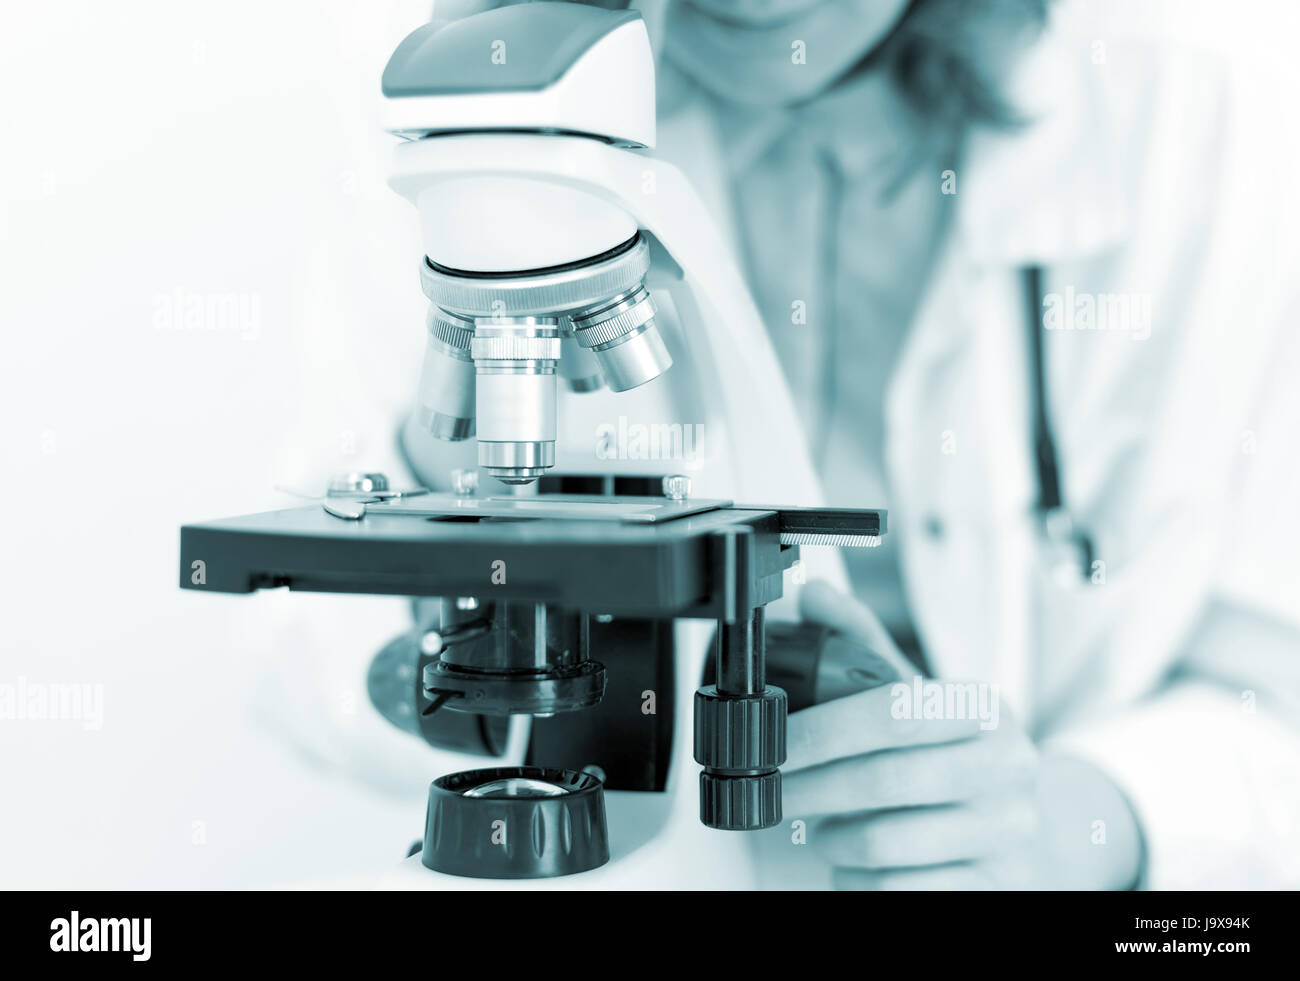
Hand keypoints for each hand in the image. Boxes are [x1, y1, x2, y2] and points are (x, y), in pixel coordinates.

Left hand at [783, 581, 1143, 889]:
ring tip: (823, 826)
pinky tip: (854, 864)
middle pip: (883, 781)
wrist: (1026, 835)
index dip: (821, 730)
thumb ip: (864, 645)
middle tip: (773, 792)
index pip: (893, 713)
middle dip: (810, 789)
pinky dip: (859, 879)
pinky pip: (899, 888)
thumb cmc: (956, 762)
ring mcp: (1008, 834)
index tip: (773, 745)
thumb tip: (813, 597)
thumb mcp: (920, 699)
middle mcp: (1008, 768)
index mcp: (983, 711)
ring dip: (833, 838)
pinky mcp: (997, 888)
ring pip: (884, 843)